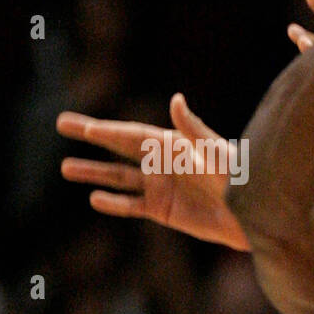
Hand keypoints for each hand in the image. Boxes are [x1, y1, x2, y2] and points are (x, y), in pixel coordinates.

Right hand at [57, 95, 248, 250]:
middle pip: (119, 147)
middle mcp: (163, 163)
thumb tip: (175, 99)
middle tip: (60, 124)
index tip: (80, 125)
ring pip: (119, 178)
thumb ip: (192, 129)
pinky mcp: (164, 210)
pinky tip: (94, 198)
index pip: (131, 134)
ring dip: (94, 173)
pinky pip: (132, 205)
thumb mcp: (214, 152)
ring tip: (66, 167)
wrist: (253, 214)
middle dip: (91, 137)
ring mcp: (161, 187)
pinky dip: (113, 203)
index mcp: (173, 145)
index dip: (105, 129)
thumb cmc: (240, 179)